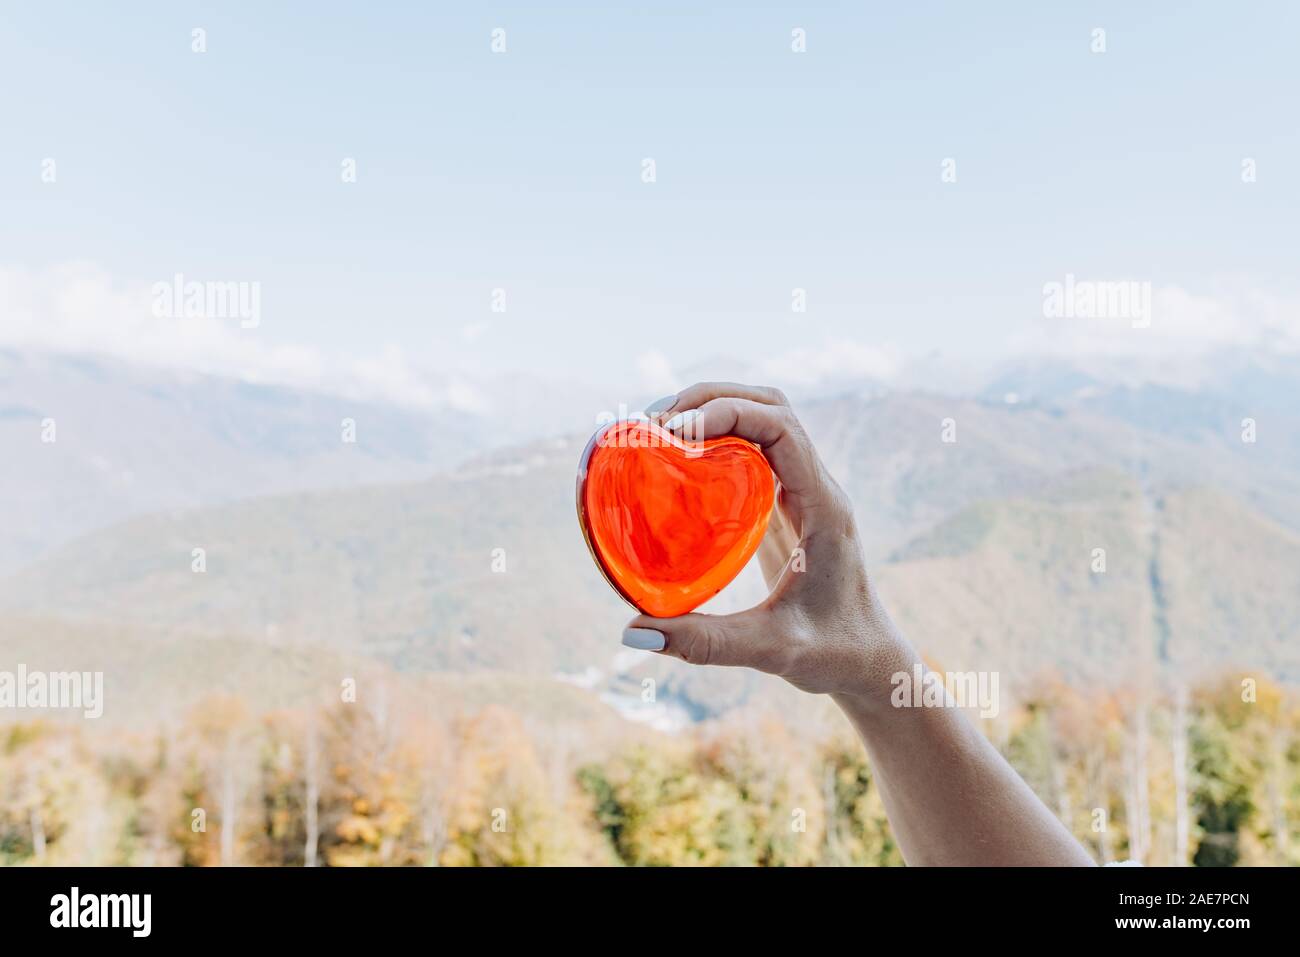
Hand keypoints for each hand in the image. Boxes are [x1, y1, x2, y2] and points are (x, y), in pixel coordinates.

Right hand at [624, 382, 911, 702]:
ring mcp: (803, 491)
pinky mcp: (787, 505)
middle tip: (652, 422)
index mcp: (823, 506)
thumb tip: (633, 631)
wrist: (869, 661)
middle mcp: (816, 487)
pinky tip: (677, 459)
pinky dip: (716, 437)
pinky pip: (754, 449)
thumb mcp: (772, 650)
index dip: (727, 414)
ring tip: (657, 428)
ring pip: (763, 420)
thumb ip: (707, 643)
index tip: (675, 432)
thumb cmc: (833, 653)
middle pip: (770, 406)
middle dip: (711, 399)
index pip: (781, 427)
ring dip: (714, 409)